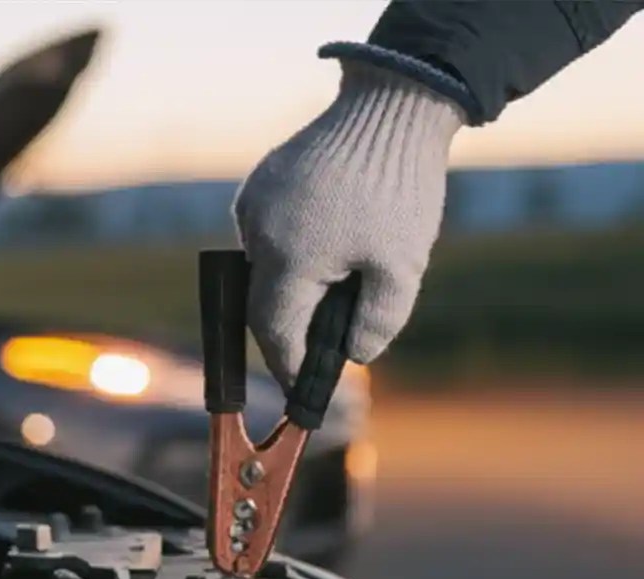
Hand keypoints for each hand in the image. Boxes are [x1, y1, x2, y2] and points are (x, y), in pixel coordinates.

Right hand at [233, 61, 464, 390]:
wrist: (390, 108)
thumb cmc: (399, 190)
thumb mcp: (402, 268)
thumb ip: (378, 323)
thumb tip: (354, 355)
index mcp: (288, 258)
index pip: (275, 332)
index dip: (291, 367)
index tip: (307, 392)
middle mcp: (257, 232)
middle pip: (264, 302)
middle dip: (292, 331)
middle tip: (324, 350)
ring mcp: (253, 204)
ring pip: (263, 268)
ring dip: (291, 288)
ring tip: (337, 290)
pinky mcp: (259, 183)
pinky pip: (264, 235)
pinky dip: (288, 254)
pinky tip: (327, 247)